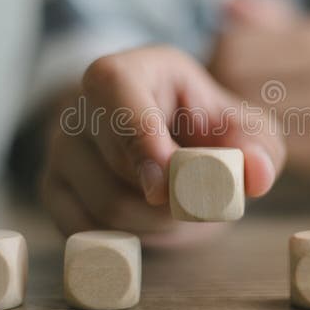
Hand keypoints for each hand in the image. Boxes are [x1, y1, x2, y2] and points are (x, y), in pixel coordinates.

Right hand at [38, 45, 286, 247]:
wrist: (165, 142)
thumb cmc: (205, 128)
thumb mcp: (242, 127)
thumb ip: (257, 145)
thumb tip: (256, 173)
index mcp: (130, 70)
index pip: (116, 89)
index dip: (140, 137)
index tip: (169, 182)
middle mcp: (81, 104)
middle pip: (117, 165)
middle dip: (171, 198)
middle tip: (206, 205)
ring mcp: (61, 148)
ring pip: (105, 206)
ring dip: (157, 224)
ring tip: (184, 210)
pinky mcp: (52, 189)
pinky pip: (86, 231)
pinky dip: (129, 239)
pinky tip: (152, 222)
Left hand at [210, 0, 309, 197]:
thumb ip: (270, 23)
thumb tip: (227, 1)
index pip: (231, 44)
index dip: (212, 68)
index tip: (217, 88)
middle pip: (233, 75)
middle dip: (218, 97)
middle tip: (218, 116)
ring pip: (248, 110)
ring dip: (233, 125)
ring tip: (235, 132)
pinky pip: (270, 145)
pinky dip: (256, 150)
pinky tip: (259, 152)